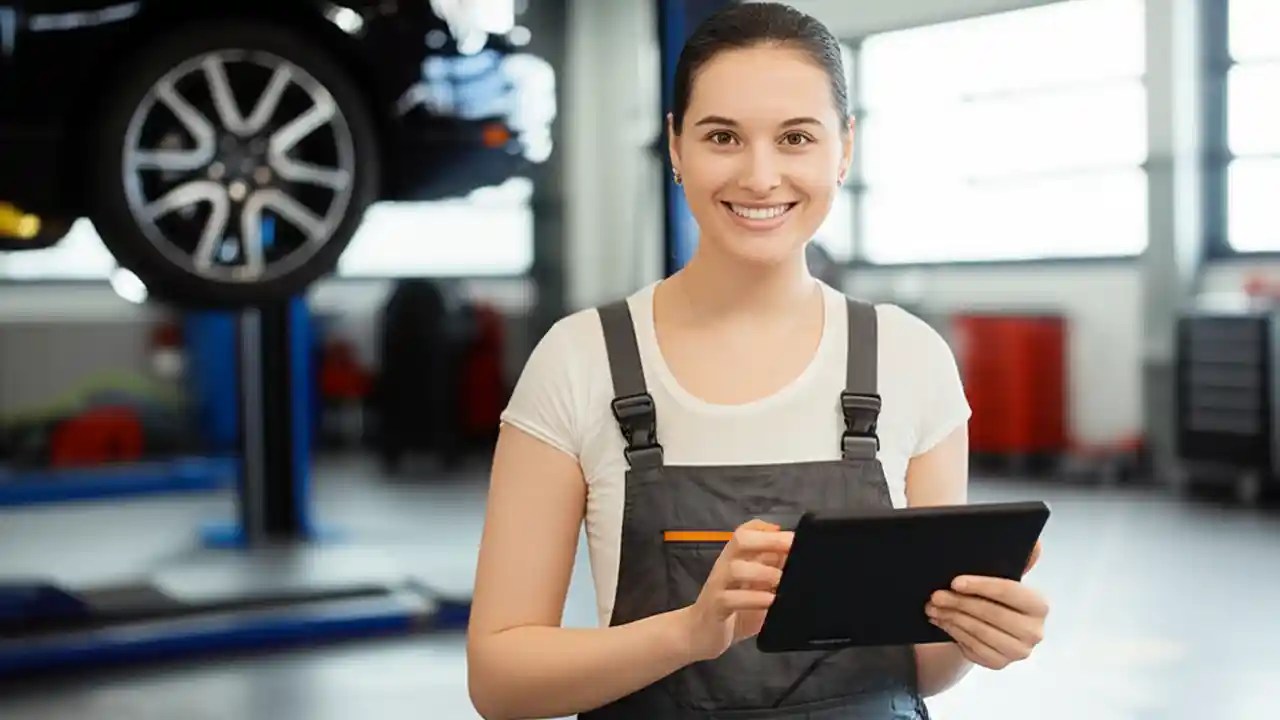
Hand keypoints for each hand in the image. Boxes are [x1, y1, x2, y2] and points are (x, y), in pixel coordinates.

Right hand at [681, 519, 792, 662]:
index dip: (768, 529)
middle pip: (740, 539)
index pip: (746, 531)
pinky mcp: (715, 607)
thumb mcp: (756, 588)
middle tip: (792, 547)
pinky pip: (730, 599)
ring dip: (762, 572)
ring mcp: (719, 585)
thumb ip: (773, 571)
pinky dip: (753, 598)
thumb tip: (797, 557)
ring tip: (780, 580)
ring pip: (735, 568)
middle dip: (768, 540)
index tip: (792, 534)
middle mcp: (726, 566)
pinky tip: (769, 601)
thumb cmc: (733, 609)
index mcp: (736, 558)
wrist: (699, 634)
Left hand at [924, 540, 1047, 669]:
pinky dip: (953, 631)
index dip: (981, 586)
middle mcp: (1034, 632)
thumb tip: (1035, 543)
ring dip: (951, 617)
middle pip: (991, 614)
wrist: (990, 625)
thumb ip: (1021, 559)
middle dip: (959, 603)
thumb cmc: (998, 596)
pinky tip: (941, 621)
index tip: (955, 581)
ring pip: (978, 631)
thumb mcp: (1006, 576)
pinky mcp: (999, 663)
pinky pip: (972, 647)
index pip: (1009, 592)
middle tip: (935, 595)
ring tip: (932, 606)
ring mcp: (1017, 651)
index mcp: (1039, 605)